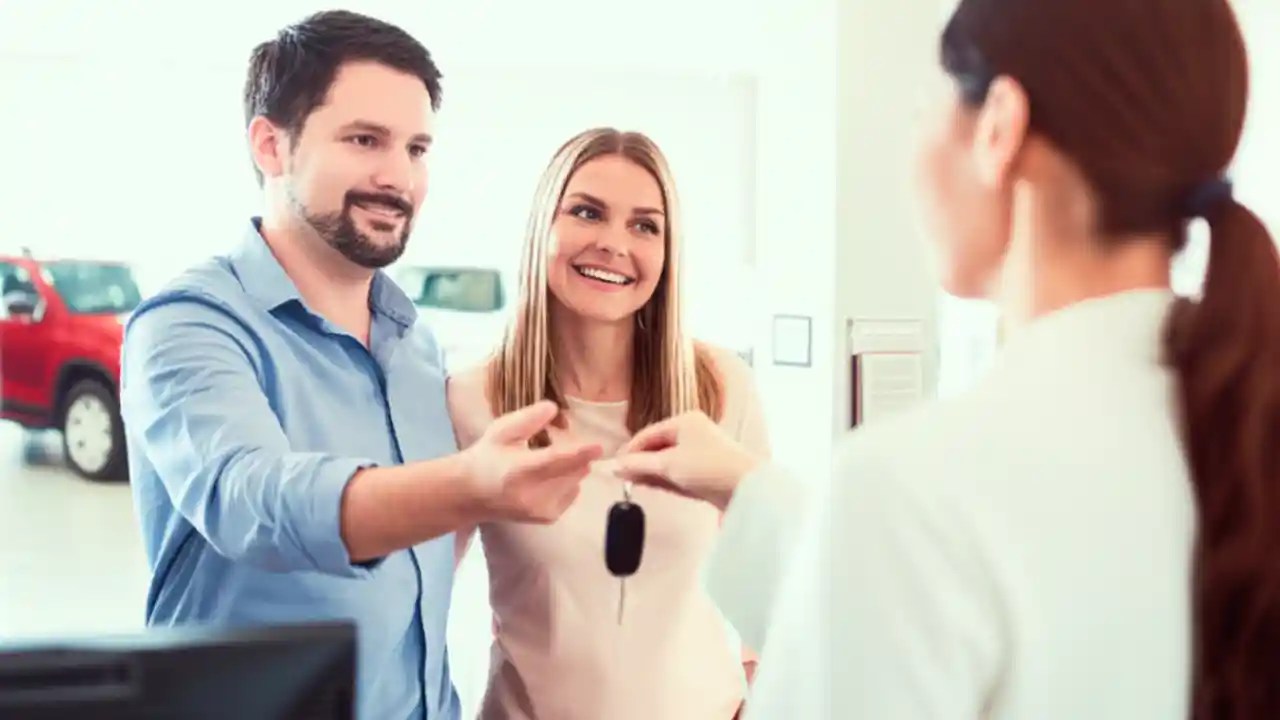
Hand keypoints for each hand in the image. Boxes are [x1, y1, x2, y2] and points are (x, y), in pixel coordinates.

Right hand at [461, 400, 602, 522]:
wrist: (471, 494)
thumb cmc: (488, 457)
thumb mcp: (502, 430)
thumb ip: (529, 418)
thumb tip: (554, 408)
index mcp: (518, 470)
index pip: (555, 461)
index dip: (579, 453)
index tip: (598, 446)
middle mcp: (532, 495)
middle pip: (572, 471)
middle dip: (575, 455)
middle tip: (554, 446)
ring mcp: (542, 510)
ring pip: (576, 481)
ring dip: (572, 468)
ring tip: (545, 463)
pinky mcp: (548, 518)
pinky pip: (573, 492)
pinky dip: (568, 481)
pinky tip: (548, 478)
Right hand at [611, 411, 759, 510]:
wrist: (746, 488)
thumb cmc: (708, 468)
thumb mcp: (668, 465)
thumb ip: (639, 465)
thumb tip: (614, 466)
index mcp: (685, 421)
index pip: (648, 433)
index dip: (630, 450)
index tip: (615, 466)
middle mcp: (693, 433)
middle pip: (658, 447)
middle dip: (640, 462)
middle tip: (622, 478)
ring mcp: (701, 453)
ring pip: (668, 461)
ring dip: (651, 472)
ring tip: (632, 483)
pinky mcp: (706, 472)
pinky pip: (679, 473)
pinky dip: (665, 479)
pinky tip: (651, 486)